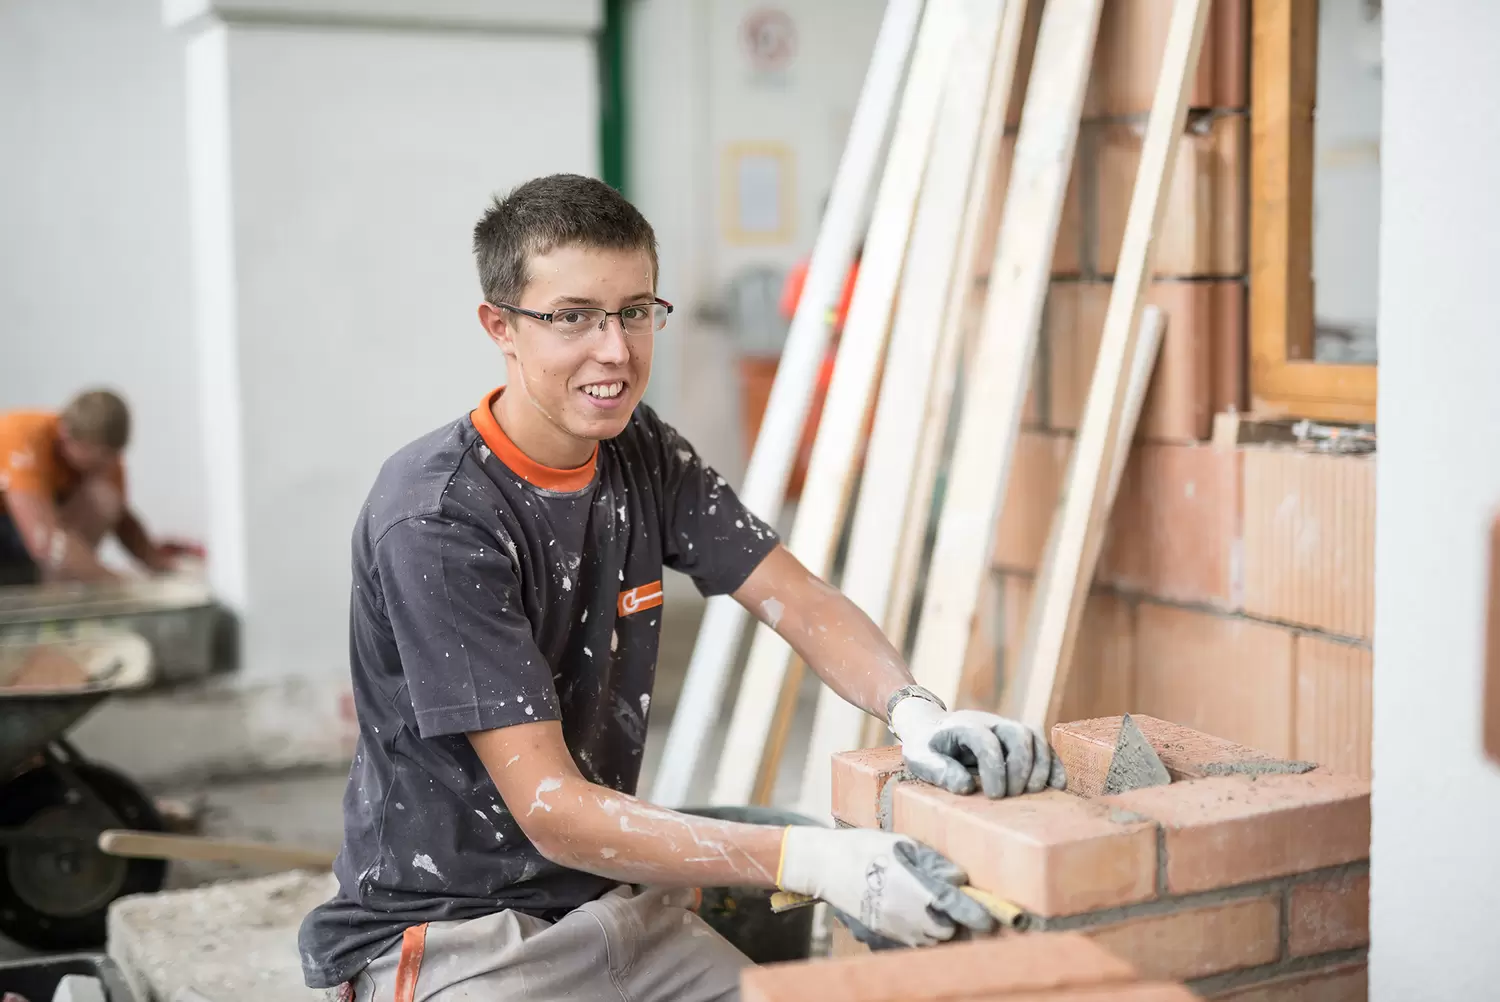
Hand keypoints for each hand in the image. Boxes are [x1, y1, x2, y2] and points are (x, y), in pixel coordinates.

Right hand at [776, 826, 993, 946]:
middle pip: (946, 930)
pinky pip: (912, 940)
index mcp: (914, 887)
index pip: (955, 907)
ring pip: (930, 939)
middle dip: (956, 920)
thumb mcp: (901, 844)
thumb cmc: (864, 848)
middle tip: (955, 903)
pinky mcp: (883, 933)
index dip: (976, 914)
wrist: (826, 866)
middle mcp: (906, 913)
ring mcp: (894, 927)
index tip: (989, 917)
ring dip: (939, 927)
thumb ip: (932, 861)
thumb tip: (958, 877)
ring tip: (933, 908)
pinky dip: (921, 932)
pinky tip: (915, 913)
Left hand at [891, 697, 1066, 797]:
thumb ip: (939, 770)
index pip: (986, 740)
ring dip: (1041, 765)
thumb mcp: (919, 758)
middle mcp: (990, 722)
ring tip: (1035, 792)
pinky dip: (1052, 764)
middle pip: (1018, 733)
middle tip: (1014, 795)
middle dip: (1022, 766)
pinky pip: (1042, 746)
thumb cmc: (925, 746)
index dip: (995, 768)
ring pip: (1034, 737)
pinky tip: (1057, 785)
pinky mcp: (1017, 739)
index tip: (995, 796)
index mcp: (964, 725)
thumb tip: (967, 788)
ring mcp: (1006, 728)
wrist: (931, 728)